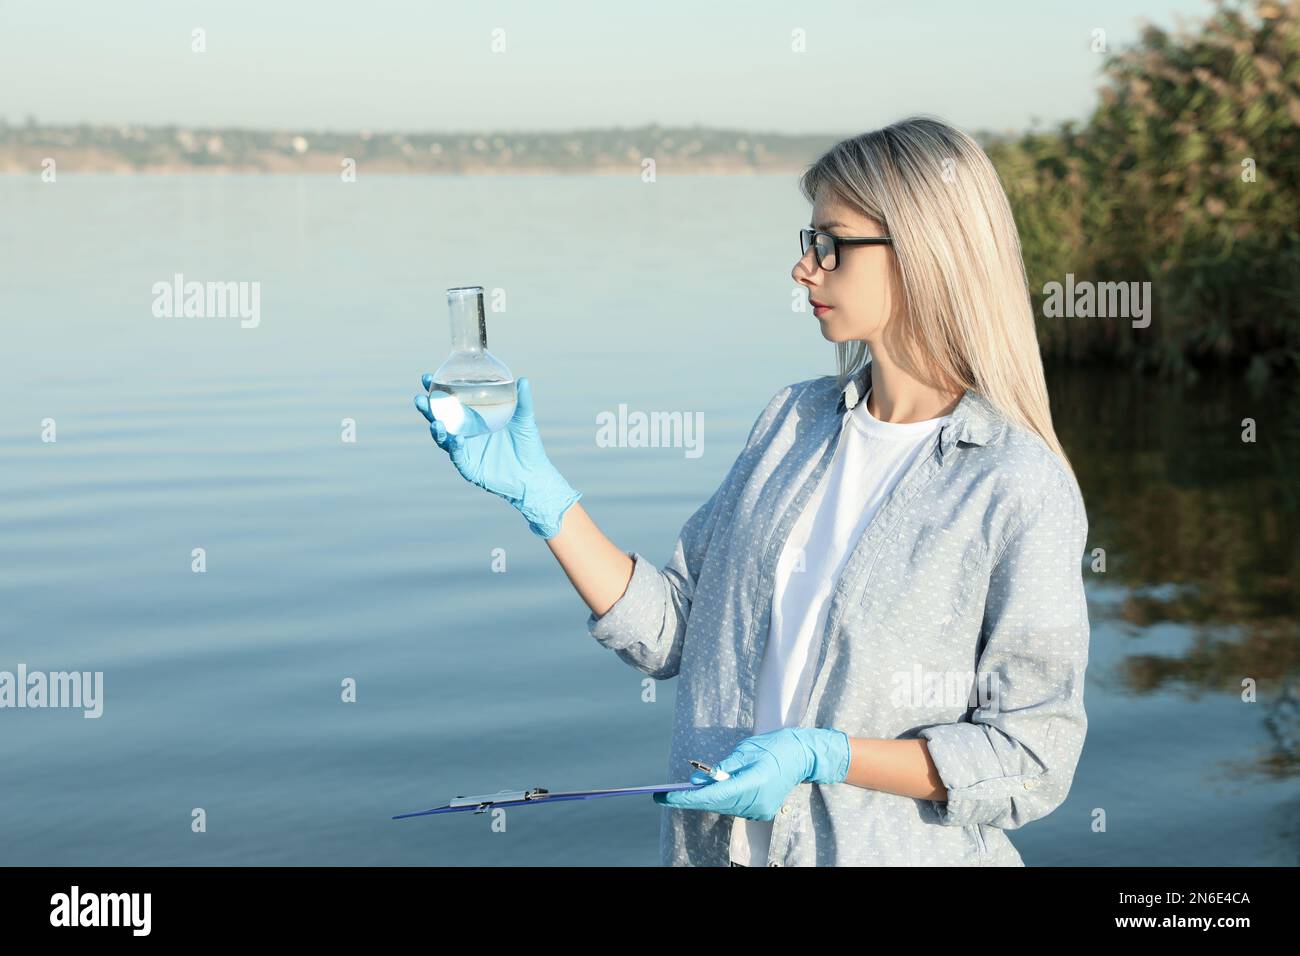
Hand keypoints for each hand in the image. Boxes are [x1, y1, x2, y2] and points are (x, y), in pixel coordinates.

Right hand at [413, 374, 581, 538]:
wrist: (533, 475)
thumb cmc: (527, 446)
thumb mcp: (524, 420)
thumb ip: (523, 401)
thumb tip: (523, 380)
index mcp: (472, 418)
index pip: (450, 402)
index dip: (437, 390)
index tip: (427, 378)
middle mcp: (464, 433)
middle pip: (440, 419)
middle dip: (428, 409)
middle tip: (420, 398)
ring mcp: (465, 451)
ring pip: (443, 440)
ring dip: (437, 430)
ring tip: (436, 422)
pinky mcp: (469, 467)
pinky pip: (459, 457)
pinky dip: (456, 448)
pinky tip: (457, 439)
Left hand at [653, 728, 850, 820]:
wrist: (803, 756)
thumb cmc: (775, 747)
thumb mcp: (745, 750)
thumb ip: (722, 767)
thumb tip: (697, 781)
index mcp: (752, 784)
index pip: (712, 796)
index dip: (686, 798)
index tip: (664, 797)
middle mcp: (755, 802)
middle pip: (715, 805)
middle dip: (690, 800)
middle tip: (664, 795)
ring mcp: (760, 810)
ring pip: (723, 807)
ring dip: (704, 799)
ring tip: (682, 792)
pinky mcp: (761, 811)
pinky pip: (733, 807)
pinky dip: (718, 799)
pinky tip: (707, 792)